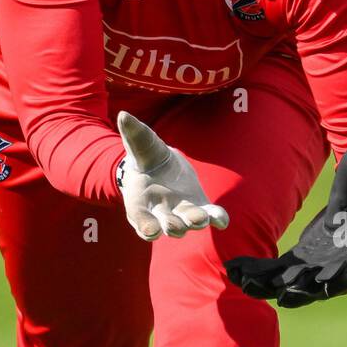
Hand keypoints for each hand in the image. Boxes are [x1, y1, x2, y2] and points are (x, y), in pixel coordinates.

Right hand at [115, 111, 229, 241]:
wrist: (163, 168)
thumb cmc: (146, 159)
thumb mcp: (141, 146)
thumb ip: (134, 134)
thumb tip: (124, 115)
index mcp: (141, 203)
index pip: (141, 220)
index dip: (145, 225)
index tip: (150, 230)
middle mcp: (161, 214)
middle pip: (168, 226)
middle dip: (173, 226)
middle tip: (176, 226)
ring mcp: (182, 214)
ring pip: (189, 222)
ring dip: (195, 221)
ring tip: (201, 218)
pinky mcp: (200, 209)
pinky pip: (210, 217)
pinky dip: (216, 218)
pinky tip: (222, 220)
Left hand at [224, 143, 346, 306]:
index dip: (335, 277)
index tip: (321, 282)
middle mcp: (335, 269)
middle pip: (313, 284)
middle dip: (292, 289)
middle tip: (275, 291)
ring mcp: (315, 270)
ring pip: (289, 284)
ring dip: (267, 286)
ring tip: (244, 283)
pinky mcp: (299, 264)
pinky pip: (276, 273)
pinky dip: (258, 274)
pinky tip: (237, 271)